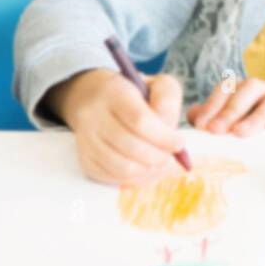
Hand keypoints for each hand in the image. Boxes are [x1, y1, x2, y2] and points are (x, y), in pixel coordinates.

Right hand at [59, 69, 187, 185]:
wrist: (96, 99)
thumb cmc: (134, 94)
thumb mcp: (157, 86)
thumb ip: (167, 101)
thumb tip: (169, 130)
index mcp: (113, 92)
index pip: (139, 120)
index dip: (163, 137)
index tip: (179, 143)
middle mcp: (93, 116)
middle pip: (131, 148)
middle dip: (159, 157)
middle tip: (171, 155)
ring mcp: (86, 140)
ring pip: (122, 168)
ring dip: (148, 171)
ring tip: (160, 163)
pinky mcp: (85, 160)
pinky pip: (113, 179)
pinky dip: (135, 180)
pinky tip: (146, 170)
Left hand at [187, 77, 264, 139]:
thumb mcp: (243, 132)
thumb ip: (219, 123)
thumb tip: (192, 116)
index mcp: (251, 96)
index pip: (229, 87)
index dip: (213, 103)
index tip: (200, 126)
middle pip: (251, 87)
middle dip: (231, 109)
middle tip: (216, 130)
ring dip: (258, 115)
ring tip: (242, 134)